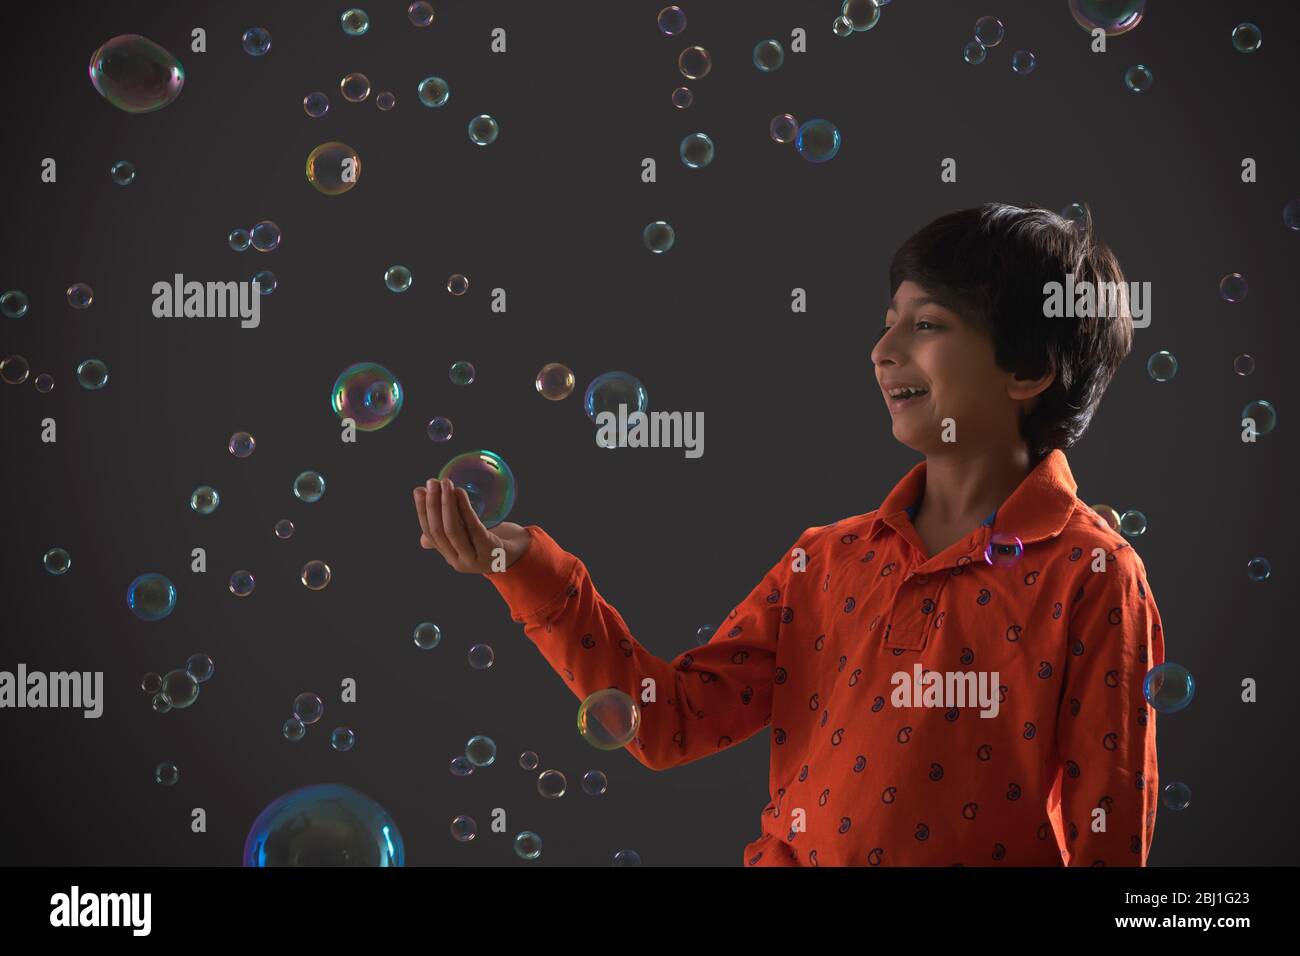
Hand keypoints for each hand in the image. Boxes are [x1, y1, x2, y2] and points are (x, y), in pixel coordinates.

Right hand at [413, 478, 530, 572]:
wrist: (517, 556)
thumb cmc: (490, 543)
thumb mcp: (467, 538)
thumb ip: (447, 533)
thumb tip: (424, 523)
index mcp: (449, 556)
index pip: (430, 533)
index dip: (422, 511)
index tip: (419, 491)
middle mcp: (458, 561)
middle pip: (438, 531)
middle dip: (432, 505)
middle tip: (432, 482)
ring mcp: (473, 558)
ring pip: (453, 529)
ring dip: (446, 504)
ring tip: (445, 483)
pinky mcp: (488, 549)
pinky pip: (472, 527)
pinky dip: (464, 508)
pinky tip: (460, 492)